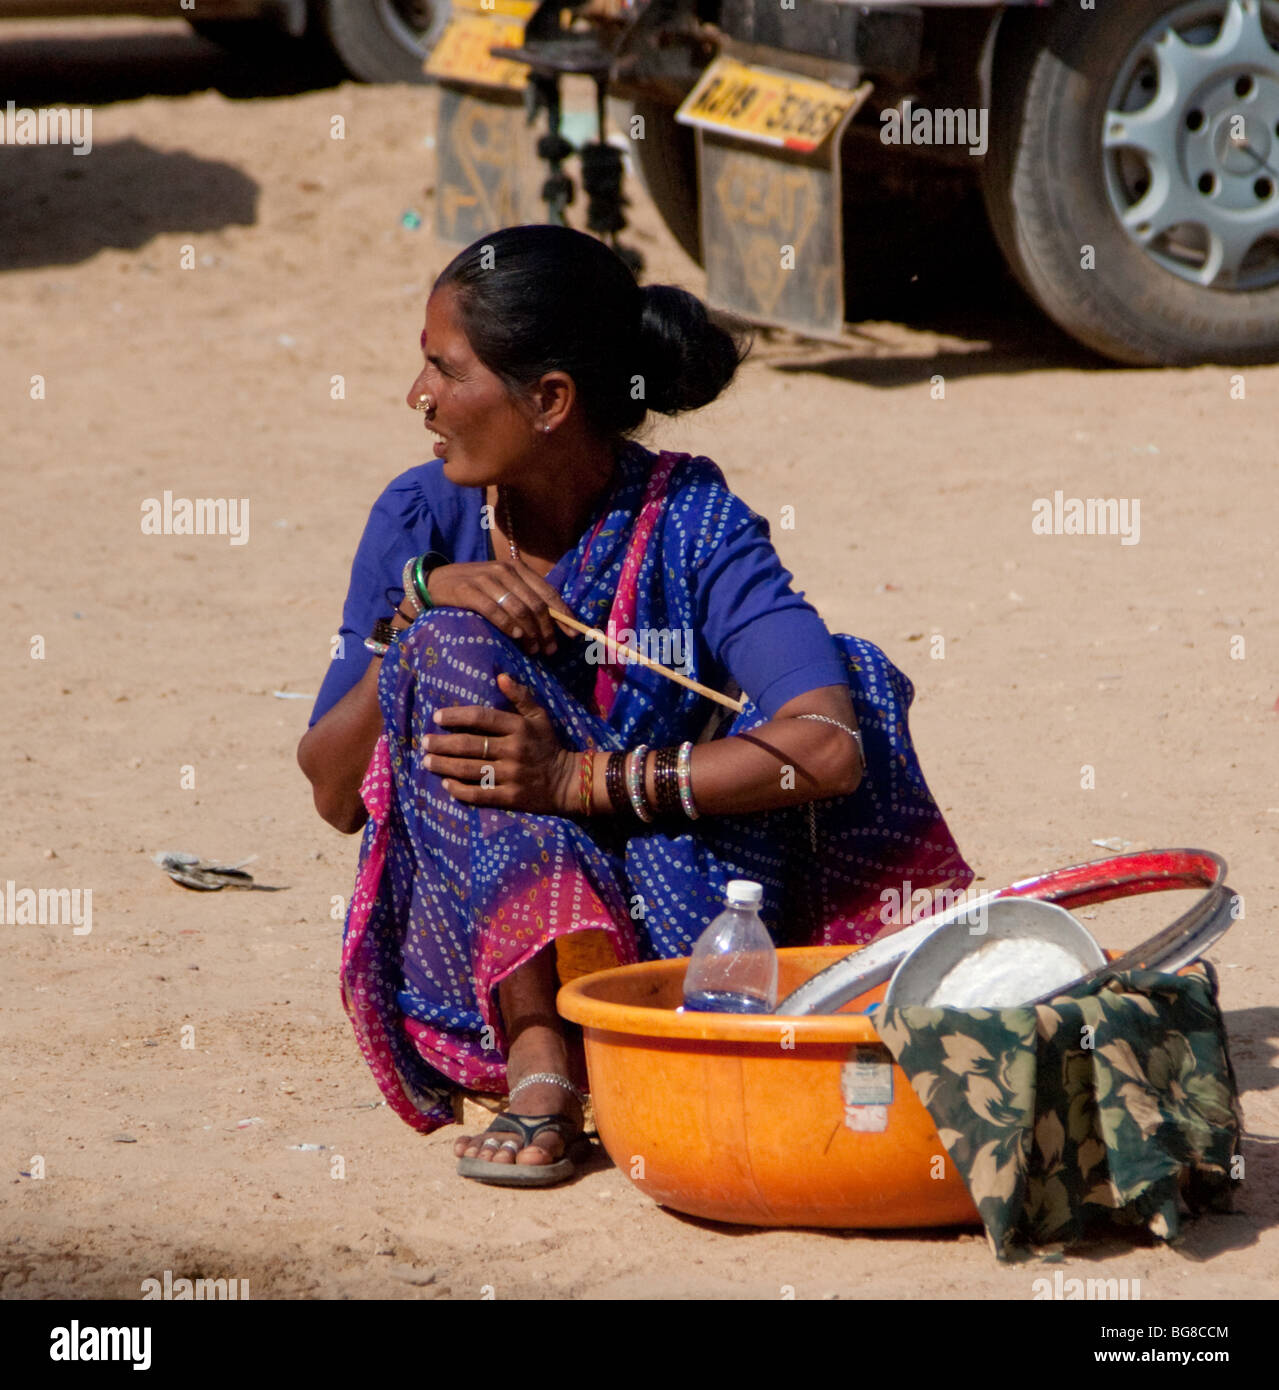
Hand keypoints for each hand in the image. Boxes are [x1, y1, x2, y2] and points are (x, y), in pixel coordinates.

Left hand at [422, 672, 579, 814]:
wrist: (568, 782)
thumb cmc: (549, 745)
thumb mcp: (540, 717)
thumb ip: (520, 696)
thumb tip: (500, 676)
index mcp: (519, 727)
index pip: (481, 717)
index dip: (456, 716)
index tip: (437, 717)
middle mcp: (513, 750)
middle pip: (469, 745)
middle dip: (442, 743)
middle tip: (424, 742)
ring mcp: (511, 775)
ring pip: (469, 769)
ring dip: (444, 765)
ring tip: (427, 761)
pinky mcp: (510, 797)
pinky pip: (479, 794)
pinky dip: (460, 790)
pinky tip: (446, 784)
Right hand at [426, 560, 564, 656]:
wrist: (434, 582)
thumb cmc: (474, 589)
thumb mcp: (502, 587)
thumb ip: (524, 598)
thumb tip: (553, 623)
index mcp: (518, 569)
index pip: (549, 592)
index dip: (564, 615)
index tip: (573, 635)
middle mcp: (505, 570)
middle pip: (537, 604)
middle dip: (547, 631)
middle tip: (549, 650)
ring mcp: (486, 579)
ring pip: (519, 609)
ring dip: (530, 633)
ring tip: (533, 650)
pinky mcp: (468, 591)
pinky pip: (495, 610)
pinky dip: (508, 625)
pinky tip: (514, 636)